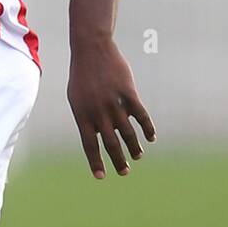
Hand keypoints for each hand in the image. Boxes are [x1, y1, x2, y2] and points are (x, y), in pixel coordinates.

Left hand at [67, 37, 155, 178]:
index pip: (90, 145)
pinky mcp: (128, 93)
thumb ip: (86, 118)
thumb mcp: (76, 98)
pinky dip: (147, 128)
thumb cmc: (82, 76)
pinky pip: (141, 115)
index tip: (102, 176)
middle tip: (124, 172)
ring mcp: (114, 103)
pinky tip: (151, 138)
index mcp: (82, 115)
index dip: (95, 162)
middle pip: (110, 143)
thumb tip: (99, 135)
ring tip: (137, 156)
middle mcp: (98, 112)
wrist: (92, 50)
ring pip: (127, 132)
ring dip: (134, 147)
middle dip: (118, 160)